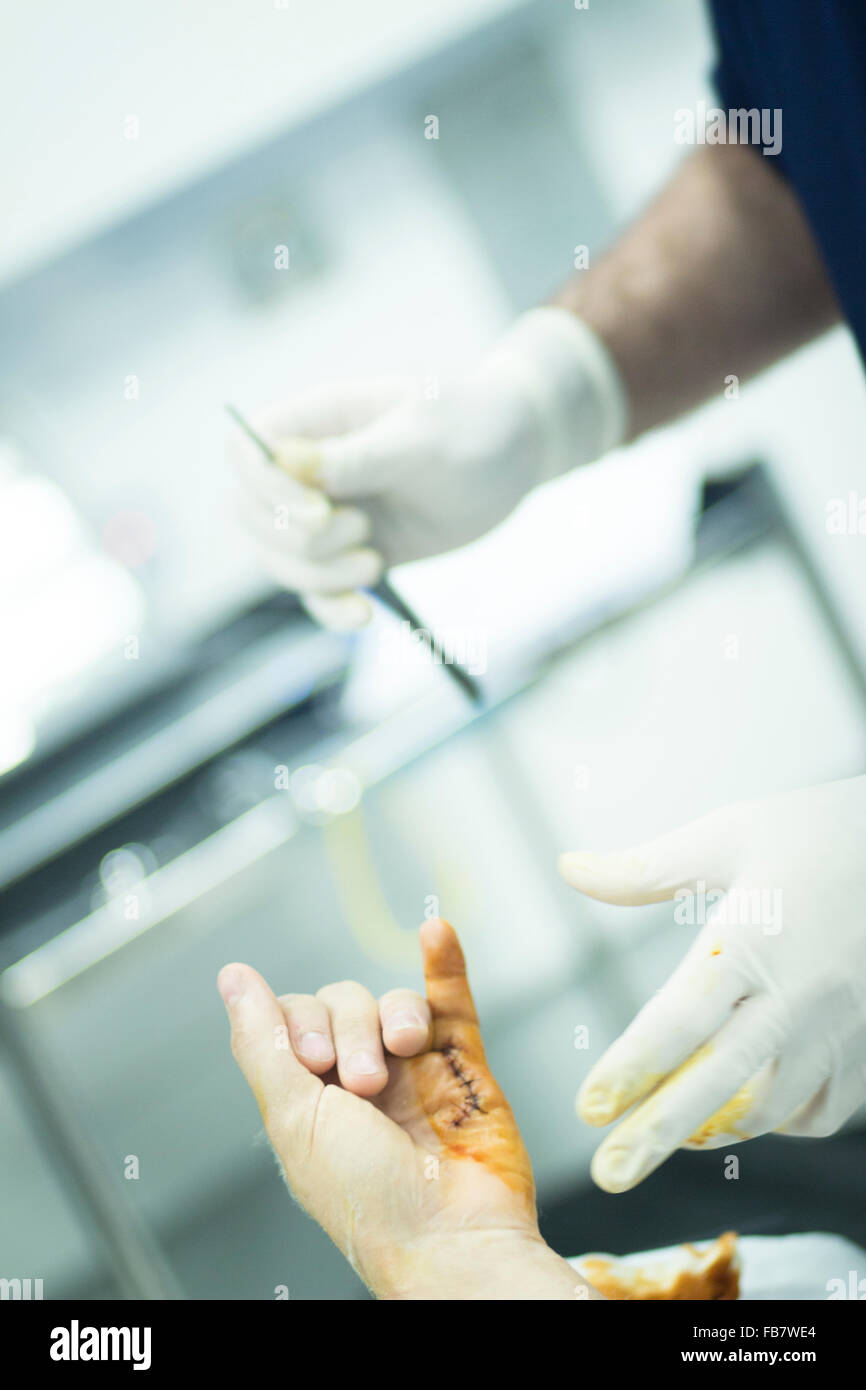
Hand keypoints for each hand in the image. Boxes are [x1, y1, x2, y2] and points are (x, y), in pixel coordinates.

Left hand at [218, 918, 592, 1298]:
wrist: (451, 1239)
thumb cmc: (367, 1200)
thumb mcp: (294, 1118)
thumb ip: (263, 1042)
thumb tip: (232, 977)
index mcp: (311, 1100)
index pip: (296, 1018)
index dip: (301, 1025)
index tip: (313, 1063)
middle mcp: (361, 1082)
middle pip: (345, 1004)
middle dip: (350, 1031)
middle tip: (362, 1084)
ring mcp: (415, 1071)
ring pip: (395, 1003)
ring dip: (394, 1015)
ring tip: (403, 1052)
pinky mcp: (464, 1065)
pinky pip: (452, 1003)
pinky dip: (444, 963)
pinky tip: (435, 932)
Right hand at [232, 308, 625, 628]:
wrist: (519, 452)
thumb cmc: (473, 423)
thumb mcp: (422, 437)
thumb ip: (356, 455)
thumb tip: (285, 460)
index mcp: (316, 421)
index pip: (246, 454)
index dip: (264, 489)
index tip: (319, 510)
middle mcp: (310, 470)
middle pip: (249, 515)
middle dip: (295, 541)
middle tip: (362, 532)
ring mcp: (328, 515)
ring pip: (278, 561)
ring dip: (318, 577)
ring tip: (376, 564)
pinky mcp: (353, 554)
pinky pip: (316, 594)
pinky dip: (331, 610)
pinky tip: (364, 616)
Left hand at [560, 775, 865, 1192]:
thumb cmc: (817, 832)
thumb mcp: (728, 836)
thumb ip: (647, 868)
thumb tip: (570, 867)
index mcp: (752, 940)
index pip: (679, 1021)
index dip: (631, 1069)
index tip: (588, 1108)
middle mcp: (796, 995)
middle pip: (715, 1083)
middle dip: (656, 1134)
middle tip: (608, 1175)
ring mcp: (839, 1028)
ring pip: (768, 1107)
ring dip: (713, 1129)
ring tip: (666, 1137)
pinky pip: (821, 1110)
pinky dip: (779, 1119)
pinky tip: (749, 1108)